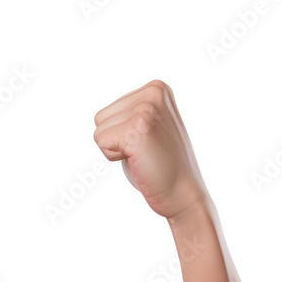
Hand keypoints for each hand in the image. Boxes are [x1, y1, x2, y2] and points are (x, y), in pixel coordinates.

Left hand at [92, 79, 209, 218]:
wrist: (182, 192)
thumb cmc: (161, 164)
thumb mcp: (149, 126)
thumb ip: (131, 112)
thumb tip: (102, 115)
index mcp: (156, 88)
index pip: (108, 111)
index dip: (120, 133)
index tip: (146, 142)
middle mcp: (153, 92)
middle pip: (100, 118)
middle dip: (116, 140)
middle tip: (144, 151)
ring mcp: (147, 108)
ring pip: (99, 130)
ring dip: (116, 148)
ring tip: (142, 154)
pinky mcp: (137, 128)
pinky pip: (100, 141)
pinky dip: (113, 157)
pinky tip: (139, 159)